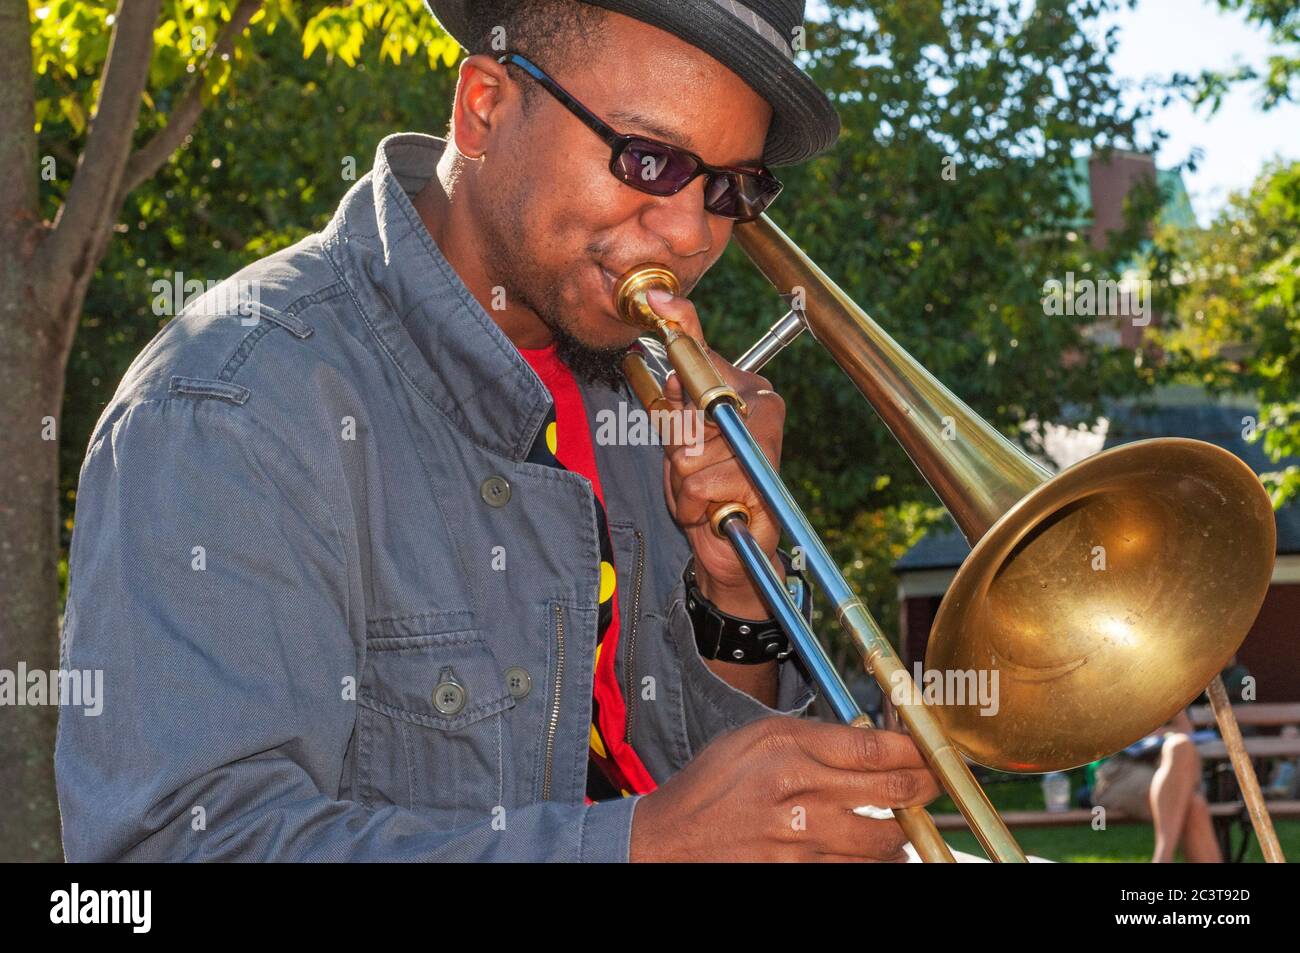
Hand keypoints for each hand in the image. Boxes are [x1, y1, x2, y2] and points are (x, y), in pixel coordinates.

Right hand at [629, 717, 940, 861]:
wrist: (672, 840)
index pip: (872, 749)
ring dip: (902, 831)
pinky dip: (873, 861)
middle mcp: (800, 797)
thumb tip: (868, 739)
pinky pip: (857, 870)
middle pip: (891, 793)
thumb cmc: (712, 785)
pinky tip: (873, 850)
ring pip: (883, 841)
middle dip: (923, 786)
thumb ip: (812, 736)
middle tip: (931, 782)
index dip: (913, 750)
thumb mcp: (754, 737)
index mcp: (788, 751)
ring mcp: (802, 842)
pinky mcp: (799, 873)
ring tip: (901, 823)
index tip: (926, 751)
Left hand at [647, 288, 784, 619]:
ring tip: (702, 493)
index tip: (657, 301)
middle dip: (678, 445)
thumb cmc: (706, 489)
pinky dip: (692, 506)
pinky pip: (699, 487)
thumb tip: (667, 354)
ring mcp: (765, 447)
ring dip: (682, 484)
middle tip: (692, 466)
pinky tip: (712, 511)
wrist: (729, 547)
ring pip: (687, 454)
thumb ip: (676, 400)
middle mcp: (762, 409)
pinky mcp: (760, 486)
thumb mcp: (681, 438)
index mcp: (746, 390)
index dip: (680, 325)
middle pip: (690, 409)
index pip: (705, 352)